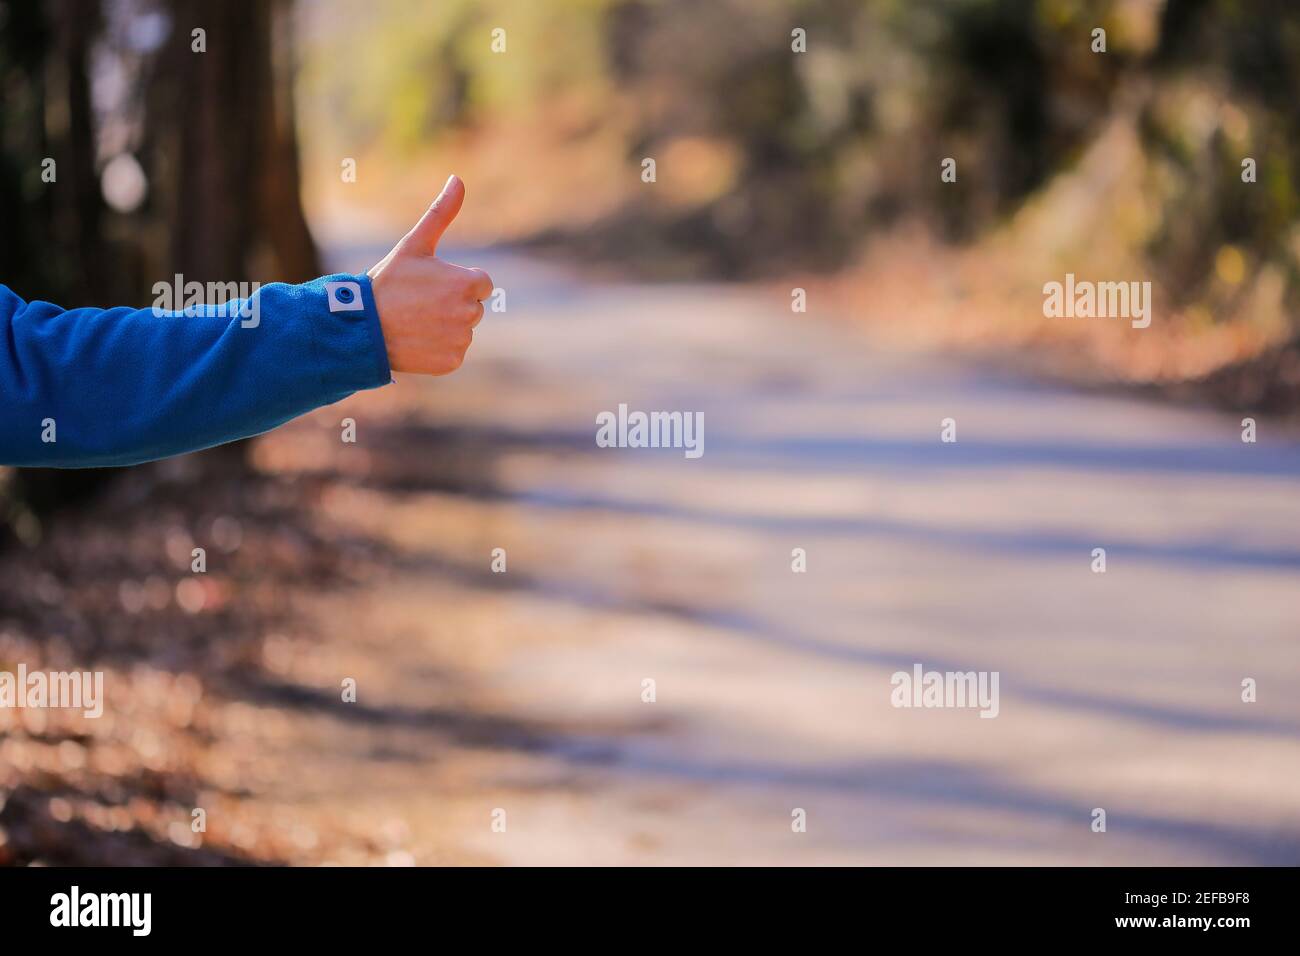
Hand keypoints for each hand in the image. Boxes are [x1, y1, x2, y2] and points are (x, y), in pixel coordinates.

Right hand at [367, 175, 493, 374]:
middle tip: (420, 304)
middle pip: (472, 308)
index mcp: (468, 282)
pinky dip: (438, 349)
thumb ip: (441, 213)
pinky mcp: (452, 362)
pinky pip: (453, 353)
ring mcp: (461, 339)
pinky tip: (417, 340)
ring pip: (462, 330)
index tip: (432, 285)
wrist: (362, 326)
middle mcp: (469, 313)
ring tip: (416, 321)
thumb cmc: (388, 282)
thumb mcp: (414, 245)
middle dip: (451, 304)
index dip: (456, 282)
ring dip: (445, 326)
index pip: (480, 284)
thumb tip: (458, 179)